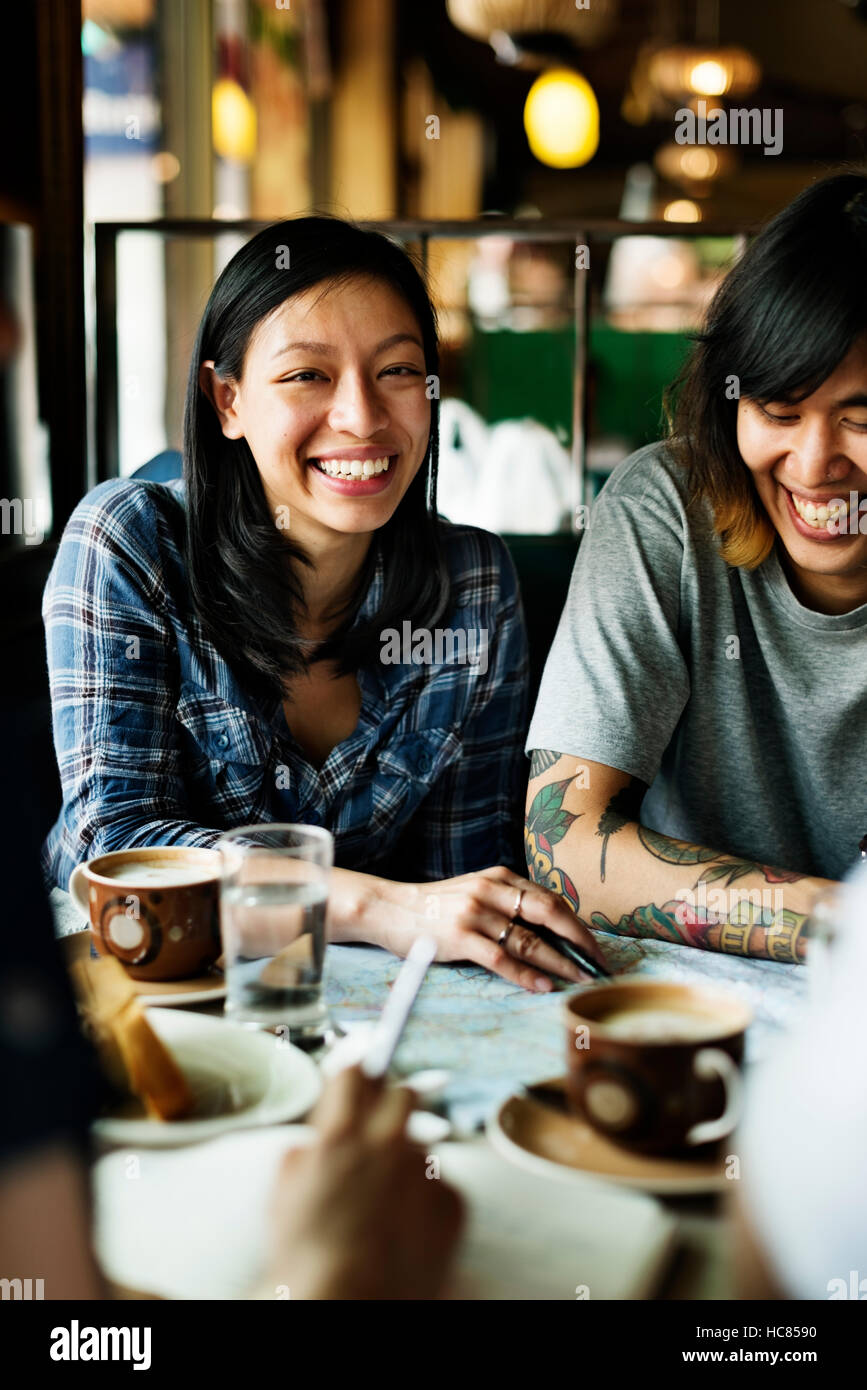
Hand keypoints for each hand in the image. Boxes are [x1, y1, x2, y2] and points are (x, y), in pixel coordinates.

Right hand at [257, 1066, 462, 1299]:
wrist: (351, 1307)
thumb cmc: (307, 1259)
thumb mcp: (282, 1195)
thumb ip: (304, 1153)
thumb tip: (316, 1142)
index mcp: (340, 1135)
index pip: (356, 1070)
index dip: (356, 1072)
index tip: (358, 1074)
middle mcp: (387, 1142)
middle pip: (402, 1094)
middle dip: (390, 1105)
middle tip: (378, 1131)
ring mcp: (424, 1171)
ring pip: (422, 1145)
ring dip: (406, 1161)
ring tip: (385, 1203)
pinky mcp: (452, 1201)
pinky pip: (441, 1184)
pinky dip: (425, 1199)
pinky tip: (404, 1227)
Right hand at [380, 866, 609, 992]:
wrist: (389, 908)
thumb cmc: (436, 907)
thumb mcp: (476, 892)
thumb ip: (508, 904)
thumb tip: (551, 932)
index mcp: (500, 877)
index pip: (551, 899)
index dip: (578, 925)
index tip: (595, 948)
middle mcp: (491, 890)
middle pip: (549, 913)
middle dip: (579, 941)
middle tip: (598, 965)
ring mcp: (475, 912)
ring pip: (529, 939)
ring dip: (560, 963)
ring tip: (580, 980)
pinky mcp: (459, 936)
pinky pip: (501, 958)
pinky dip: (525, 974)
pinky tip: (543, 986)